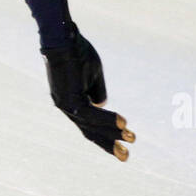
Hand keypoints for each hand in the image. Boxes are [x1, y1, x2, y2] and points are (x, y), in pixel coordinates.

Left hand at [40, 29, 134, 158]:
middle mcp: (66, 106)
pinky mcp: (68, 98)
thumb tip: (102, 106)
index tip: (124, 144)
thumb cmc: (78, 52)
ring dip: (112, 132)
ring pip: (91, 125)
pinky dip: (107, 119)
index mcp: (72, 102)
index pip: (89, 125)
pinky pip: (90, 113)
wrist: (64, 37)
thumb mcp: (94, 75)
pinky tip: (123, 123)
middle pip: (89, 131)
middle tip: (126, 157)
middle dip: (109, 144)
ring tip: (131, 138)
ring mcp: (65, 104)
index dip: (106, 134)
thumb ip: (97, 91)